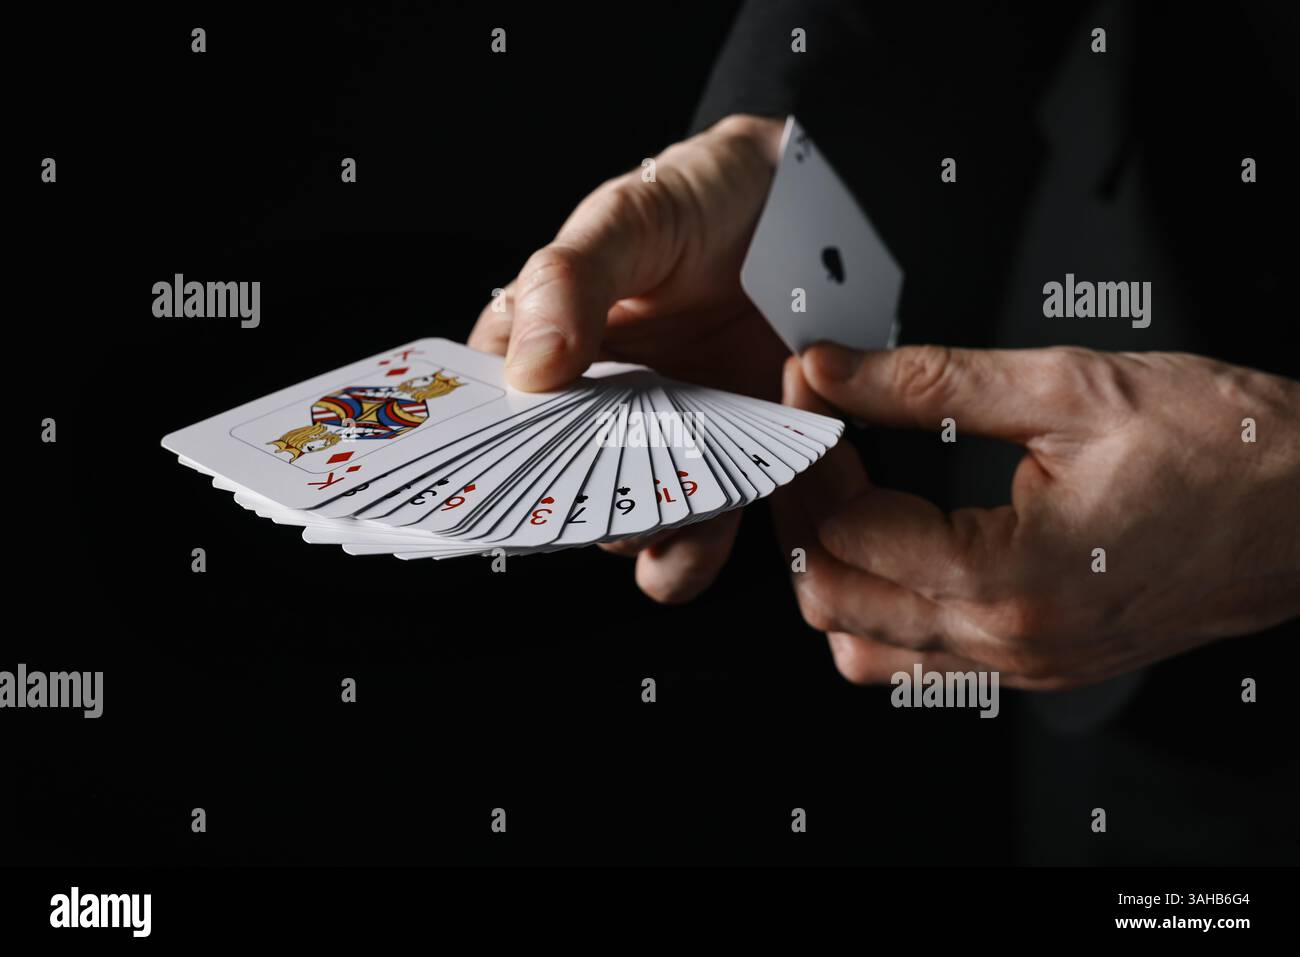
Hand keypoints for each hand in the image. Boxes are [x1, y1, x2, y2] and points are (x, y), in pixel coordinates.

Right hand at [468, 114, 788, 601]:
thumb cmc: (702, 198)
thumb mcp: (627, 218)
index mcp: (545, 351)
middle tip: (624, 487)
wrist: (807, 205)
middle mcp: (595, 412)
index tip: (510, 485)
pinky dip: (717, 541)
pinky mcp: (727, 469)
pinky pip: (705, 538)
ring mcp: (662, 447)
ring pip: (632, 534)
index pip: (492, 421)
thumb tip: (525, 373)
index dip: (491, 462)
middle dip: (584, 511)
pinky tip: (745, 489)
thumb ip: (568, 281)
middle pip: (562, 496)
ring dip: (652, 541)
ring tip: (687, 504)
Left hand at [775, 344, 1299, 688]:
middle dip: (801, 513)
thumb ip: (929, 382)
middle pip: (834, 603)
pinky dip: (883, 607)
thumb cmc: (1230, 451)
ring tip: (848, 491)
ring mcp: (1024, 666)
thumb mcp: (1069, 388)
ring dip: (835, 570)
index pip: (845, 533)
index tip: (811, 394)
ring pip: (863, 650)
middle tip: (814, 441)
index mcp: (1013, 576)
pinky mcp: (1039, 666)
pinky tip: (899, 543)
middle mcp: (1011, 641)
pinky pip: (920, 663)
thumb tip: (835, 369)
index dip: (811, 452)